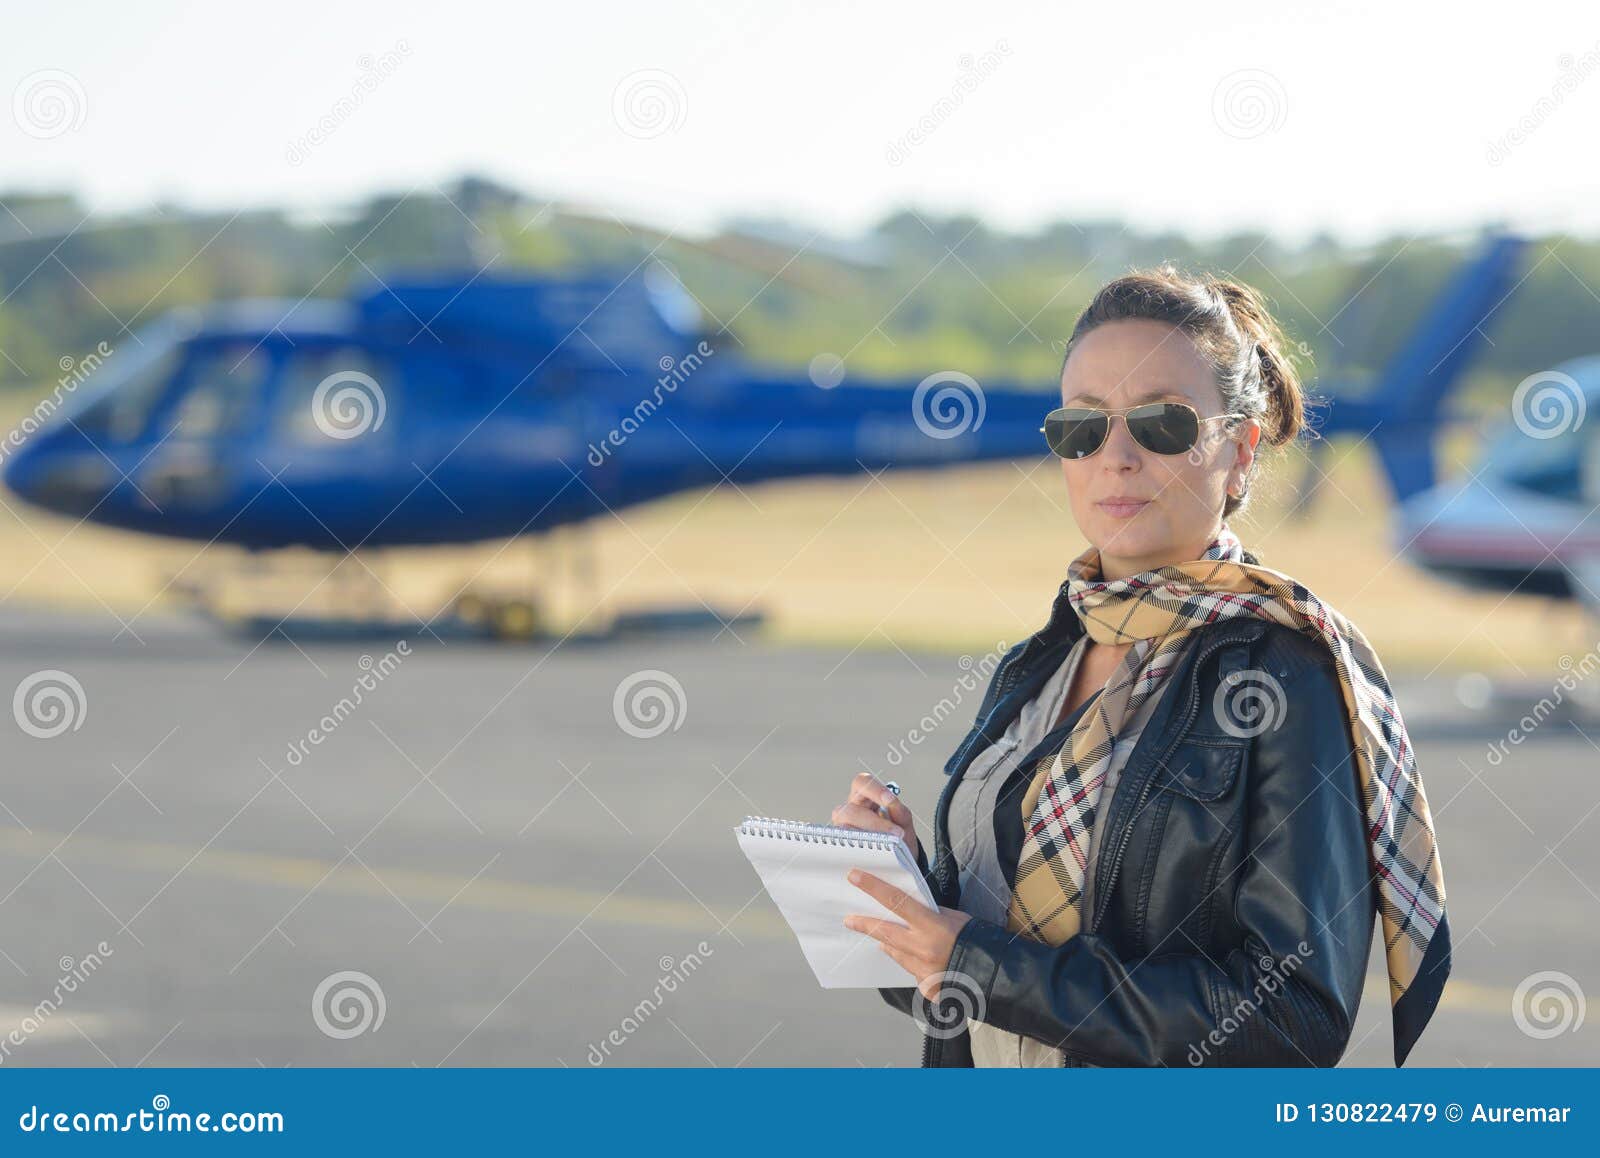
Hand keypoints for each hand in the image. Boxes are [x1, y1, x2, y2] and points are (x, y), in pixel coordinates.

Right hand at [831, 772, 918, 860]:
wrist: (897, 858)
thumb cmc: (897, 835)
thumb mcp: (904, 822)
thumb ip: (900, 813)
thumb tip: (892, 803)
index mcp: (863, 796)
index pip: (861, 782)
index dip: (873, 789)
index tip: (889, 799)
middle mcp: (849, 810)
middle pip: (850, 810)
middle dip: (874, 823)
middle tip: (896, 834)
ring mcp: (842, 829)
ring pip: (843, 830)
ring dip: (865, 839)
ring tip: (885, 847)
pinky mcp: (841, 846)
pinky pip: (844, 848)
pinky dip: (859, 851)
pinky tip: (873, 855)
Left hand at [844, 870, 971, 998]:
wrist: (994, 973)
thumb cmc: (977, 939)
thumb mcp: (954, 918)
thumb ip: (929, 914)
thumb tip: (908, 911)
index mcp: (932, 927)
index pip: (896, 902)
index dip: (873, 888)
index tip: (855, 877)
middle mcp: (923, 950)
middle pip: (885, 933)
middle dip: (864, 924)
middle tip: (849, 919)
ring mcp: (923, 971)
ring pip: (896, 953)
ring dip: (888, 943)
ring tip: (883, 937)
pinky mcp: (926, 987)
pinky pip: (911, 970)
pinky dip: (910, 961)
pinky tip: (917, 957)